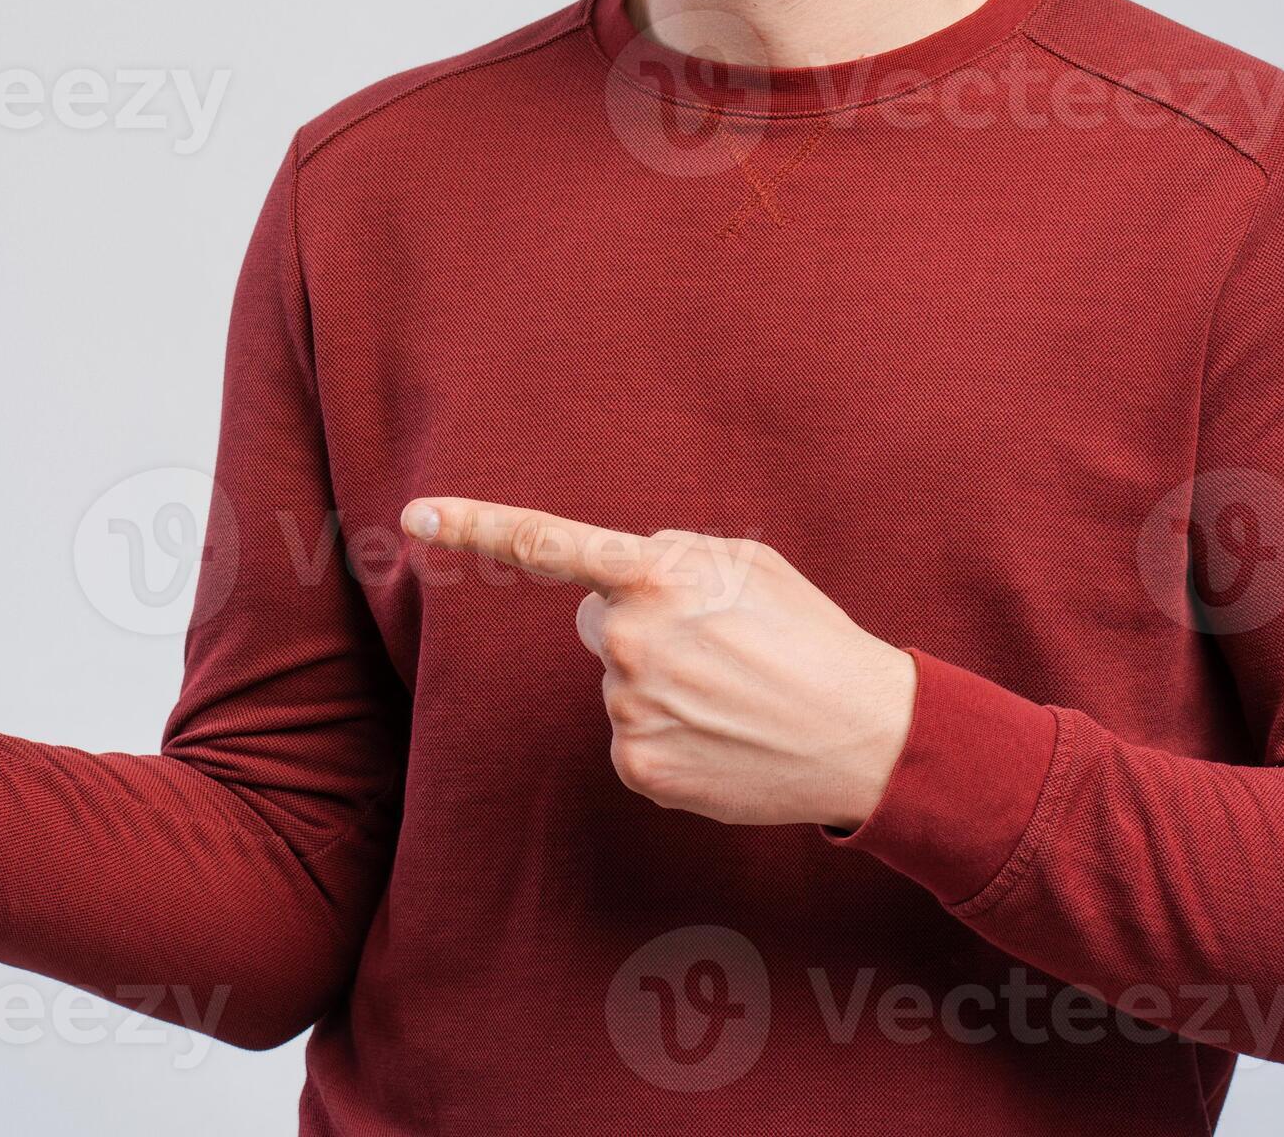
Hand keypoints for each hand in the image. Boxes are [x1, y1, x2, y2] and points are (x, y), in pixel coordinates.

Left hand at [400, 497, 915, 829]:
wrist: (868, 736)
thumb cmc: (810, 637)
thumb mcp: (748, 565)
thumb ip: (670, 556)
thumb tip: (618, 576)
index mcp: (656, 575)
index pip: (547, 545)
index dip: (474, 527)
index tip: (415, 516)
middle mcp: (630, 641)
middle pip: (601, 625)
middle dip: (647, 630)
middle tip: (723, 652)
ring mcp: (629, 709)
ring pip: (620, 685)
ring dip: (666, 687)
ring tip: (737, 697)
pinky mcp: (639, 767)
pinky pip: (633, 740)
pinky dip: (671, 738)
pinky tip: (723, 739)